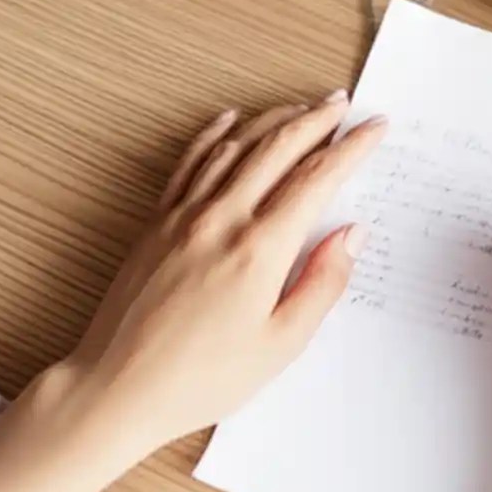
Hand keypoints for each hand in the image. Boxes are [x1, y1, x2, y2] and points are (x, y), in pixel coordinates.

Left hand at [0, 91, 386, 491]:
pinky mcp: (157, 223)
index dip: (351, 148)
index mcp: (260, 249)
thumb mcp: (281, 344)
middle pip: (277, 147)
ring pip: (236, 145)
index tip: (374, 128)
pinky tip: (229, 121)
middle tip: (343, 104)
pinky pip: (190, 162)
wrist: (118, 388)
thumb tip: (351, 235)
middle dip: (316, 119)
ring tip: (301, 107)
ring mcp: (184, 216)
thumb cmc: (202, 378)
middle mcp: (222, 219)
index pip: (317, 179)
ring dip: (273, 119)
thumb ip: (322, 283)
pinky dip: (215, 135)